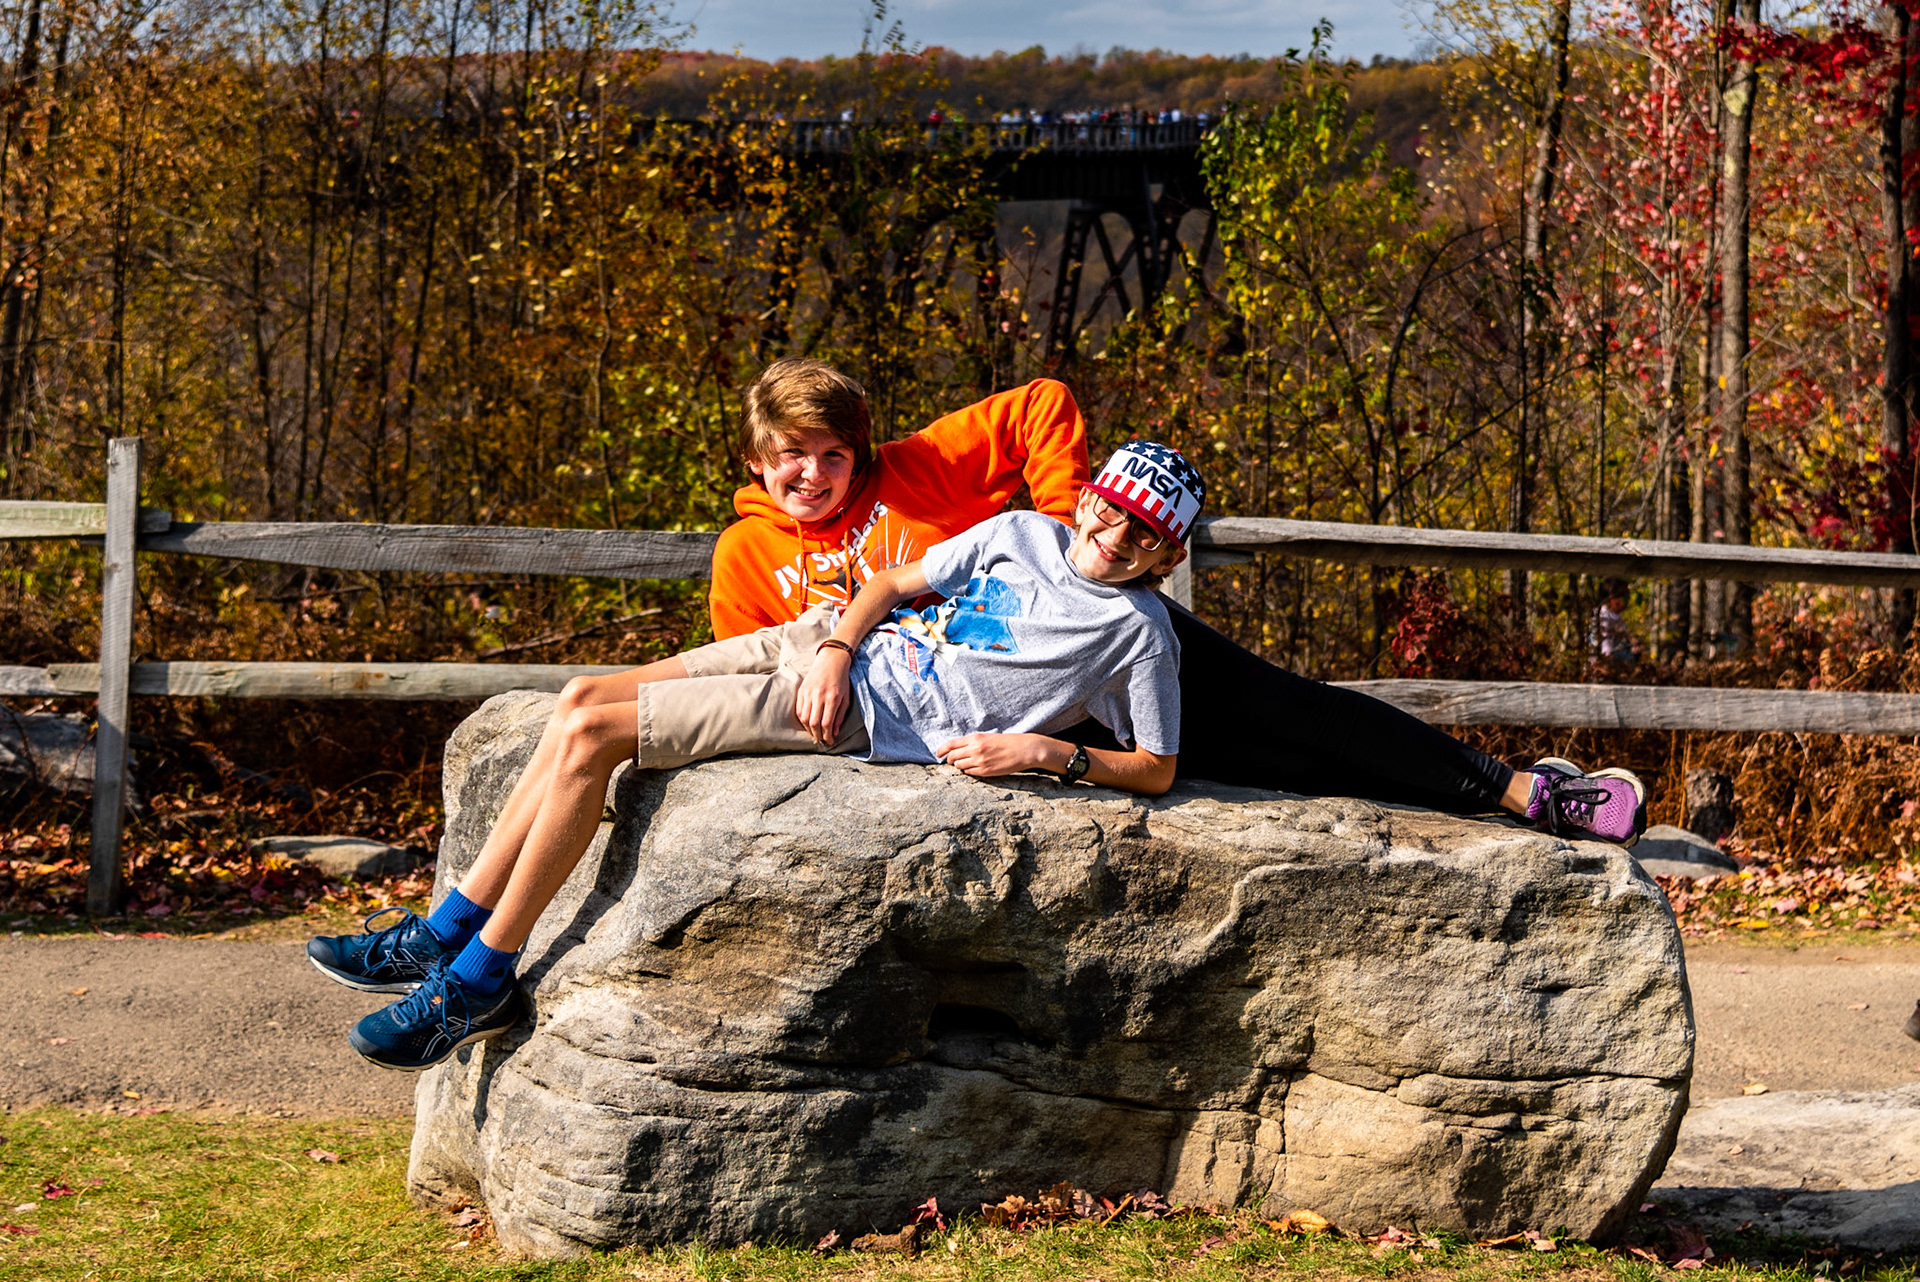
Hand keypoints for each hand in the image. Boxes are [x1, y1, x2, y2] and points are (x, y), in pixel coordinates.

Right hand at [795, 648, 853, 742]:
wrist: (831, 661)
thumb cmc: (841, 680)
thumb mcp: (845, 698)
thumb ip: (839, 716)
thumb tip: (834, 732)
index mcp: (832, 698)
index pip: (826, 723)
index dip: (827, 736)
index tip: (829, 741)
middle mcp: (819, 696)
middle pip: (814, 723)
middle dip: (817, 735)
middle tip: (821, 740)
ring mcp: (808, 693)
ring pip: (804, 718)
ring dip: (809, 729)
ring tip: (815, 733)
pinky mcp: (801, 691)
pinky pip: (799, 710)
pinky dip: (802, 720)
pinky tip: (808, 723)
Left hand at [935, 733, 1058, 778]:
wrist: (1024, 750)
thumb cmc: (1007, 742)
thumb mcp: (988, 737)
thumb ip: (973, 742)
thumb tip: (958, 749)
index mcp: (975, 738)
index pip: (950, 744)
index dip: (941, 750)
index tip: (938, 754)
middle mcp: (975, 749)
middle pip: (952, 756)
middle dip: (950, 760)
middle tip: (951, 761)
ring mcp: (979, 761)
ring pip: (959, 766)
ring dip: (959, 766)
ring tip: (966, 764)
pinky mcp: (985, 772)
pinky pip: (969, 772)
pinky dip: (968, 771)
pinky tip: (975, 768)